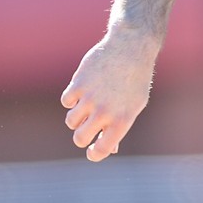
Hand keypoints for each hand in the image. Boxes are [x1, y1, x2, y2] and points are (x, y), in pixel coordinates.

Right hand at [59, 29, 158, 161]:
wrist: (130, 48)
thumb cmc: (135, 79)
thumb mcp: (135, 104)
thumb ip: (120, 126)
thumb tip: (110, 149)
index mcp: (122, 121)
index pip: (102, 149)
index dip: (94, 154)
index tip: (91, 152)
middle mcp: (105, 112)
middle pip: (80, 138)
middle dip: (81, 138)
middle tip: (85, 131)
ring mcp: (90, 98)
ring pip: (71, 121)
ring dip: (76, 118)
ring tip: (86, 108)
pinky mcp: (79, 83)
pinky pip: (66, 101)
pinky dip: (71, 99)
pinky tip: (82, 92)